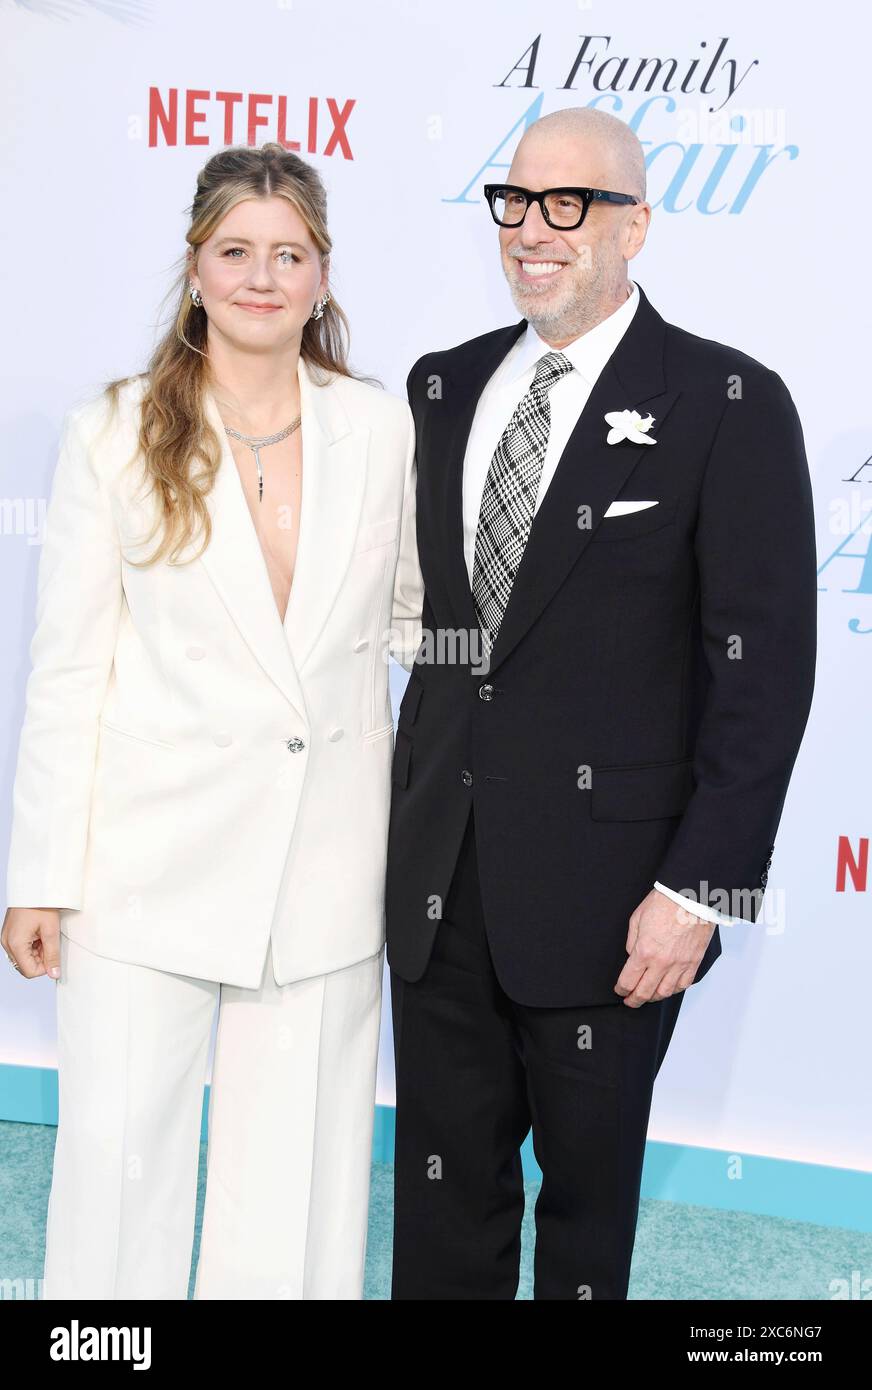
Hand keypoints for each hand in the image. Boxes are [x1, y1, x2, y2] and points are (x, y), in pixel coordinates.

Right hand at [1, 906, 61, 979]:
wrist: (33, 886)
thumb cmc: (41, 904)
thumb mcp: (51, 930)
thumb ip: (53, 955)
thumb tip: (54, 974)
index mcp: (16, 944)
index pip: (29, 971)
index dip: (45, 967)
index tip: (53, 954)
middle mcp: (7, 943)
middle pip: (25, 966)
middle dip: (40, 959)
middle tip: (49, 942)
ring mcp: (6, 938)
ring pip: (23, 958)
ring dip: (36, 952)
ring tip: (44, 935)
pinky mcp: (9, 934)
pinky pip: (20, 948)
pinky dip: (31, 945)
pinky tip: (39, 933)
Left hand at [614, 888, 714, 1006]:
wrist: (690, 896)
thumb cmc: (664, 903)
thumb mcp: (637, 919)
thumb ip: (632, 941)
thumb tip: (632, 956)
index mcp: (644, 951)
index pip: (629, 980)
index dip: (621, 989)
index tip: (620, 990)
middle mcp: (662, 962)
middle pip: (645, 992)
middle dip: (634, 1000)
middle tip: (630, 1001)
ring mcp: (679, 964)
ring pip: (664, 992)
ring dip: (653, 998)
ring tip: (648, 996)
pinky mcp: (694, 962)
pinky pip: (683, 985)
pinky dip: (674, 990)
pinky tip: (667, 988)